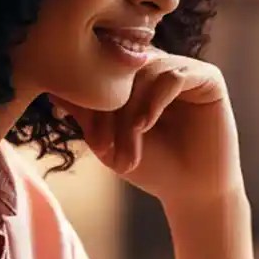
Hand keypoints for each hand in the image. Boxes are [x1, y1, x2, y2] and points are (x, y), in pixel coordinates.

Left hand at [51, 50, 241, 208]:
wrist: (191, 192)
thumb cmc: (152, 167)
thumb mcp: (107, 139)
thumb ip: (84, 111)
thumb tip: (49, 85)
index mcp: (140, 76)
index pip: (108, 68)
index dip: (94, 97)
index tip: (92, 140)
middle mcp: (163, 66)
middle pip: (125, 67)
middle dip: (110, 106)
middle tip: (106, 146)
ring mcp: (187, 70)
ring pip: (146, 71)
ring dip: (131, 111)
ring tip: (131, 145)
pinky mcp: (209, 79)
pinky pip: (173, 75)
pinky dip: (154, 101)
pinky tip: (146, 126)